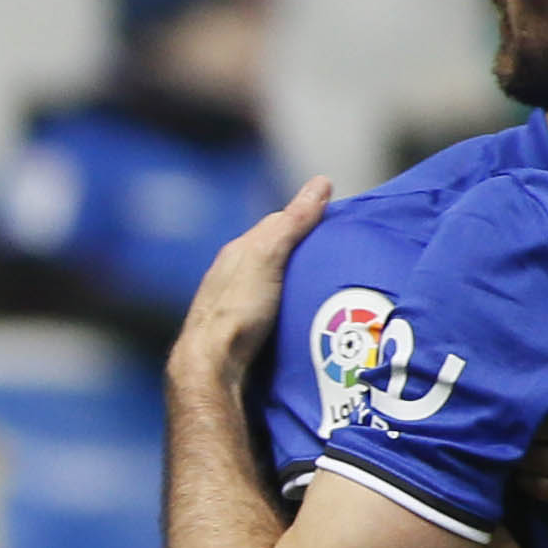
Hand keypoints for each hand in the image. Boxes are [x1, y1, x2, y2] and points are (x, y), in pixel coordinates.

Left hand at [169, 177, 331, 385]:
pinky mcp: (239, 330)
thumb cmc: (238, 308)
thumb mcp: (268, 257)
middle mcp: (230, 274)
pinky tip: (299, 310)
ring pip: (270, 280)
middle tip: (336, 252)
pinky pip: (267, 306)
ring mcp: (233, 302)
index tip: (334, 218)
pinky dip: (285, 301)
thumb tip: (321, 183)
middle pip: (272, 252)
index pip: (275, 223)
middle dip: (299, 248)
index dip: (304, 217)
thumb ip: (292, 223)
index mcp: (236, 252)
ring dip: (293, 278)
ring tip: (324, 282)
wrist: (211, 364)